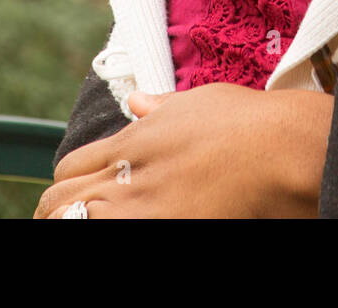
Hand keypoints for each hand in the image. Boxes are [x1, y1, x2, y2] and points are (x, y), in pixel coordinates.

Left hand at [33, 82, 334, 217]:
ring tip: (83, 227)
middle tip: (70, 219)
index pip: (70, 167)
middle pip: (60, 201)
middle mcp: (128, 173)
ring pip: (73, 222)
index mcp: (133, 139)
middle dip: (57, 211)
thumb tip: (138, 101)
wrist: (280, 149)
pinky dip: (102, 233)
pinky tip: (116, 229)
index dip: (68, 183)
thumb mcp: (197, 103)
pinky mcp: (163, 227)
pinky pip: (107, 236)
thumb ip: (160, 106)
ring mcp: (141, 207)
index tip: (77, 192)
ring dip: (73, 224)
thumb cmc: (248, 122)